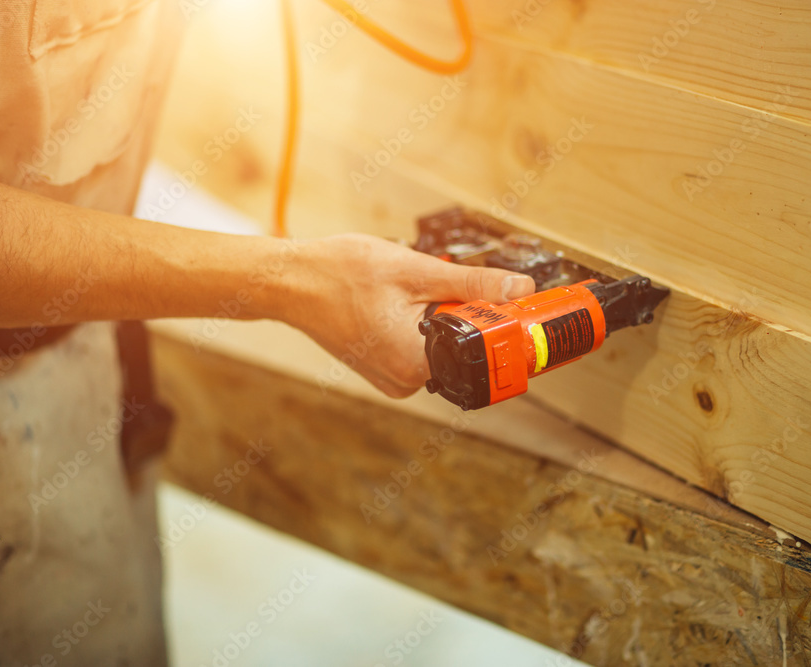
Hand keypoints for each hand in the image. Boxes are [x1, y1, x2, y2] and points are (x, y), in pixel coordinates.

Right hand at [278, 233, 534, 397]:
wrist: (291, 282)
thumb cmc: (339, 274)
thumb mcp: (416, 271)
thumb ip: (473, 285)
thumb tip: (518, 290)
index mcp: (416, 363)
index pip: (486, 353)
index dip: (505, 326)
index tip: (517, 304)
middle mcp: (406, 381)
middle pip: (467, 348)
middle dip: (468, 315)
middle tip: (445, 284)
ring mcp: (395, 379)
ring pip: (445, 346)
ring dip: (444, 317)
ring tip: (409, 290)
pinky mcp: (387, 370)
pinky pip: (423, 348)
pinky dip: (424, 324)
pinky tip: (399, 300)